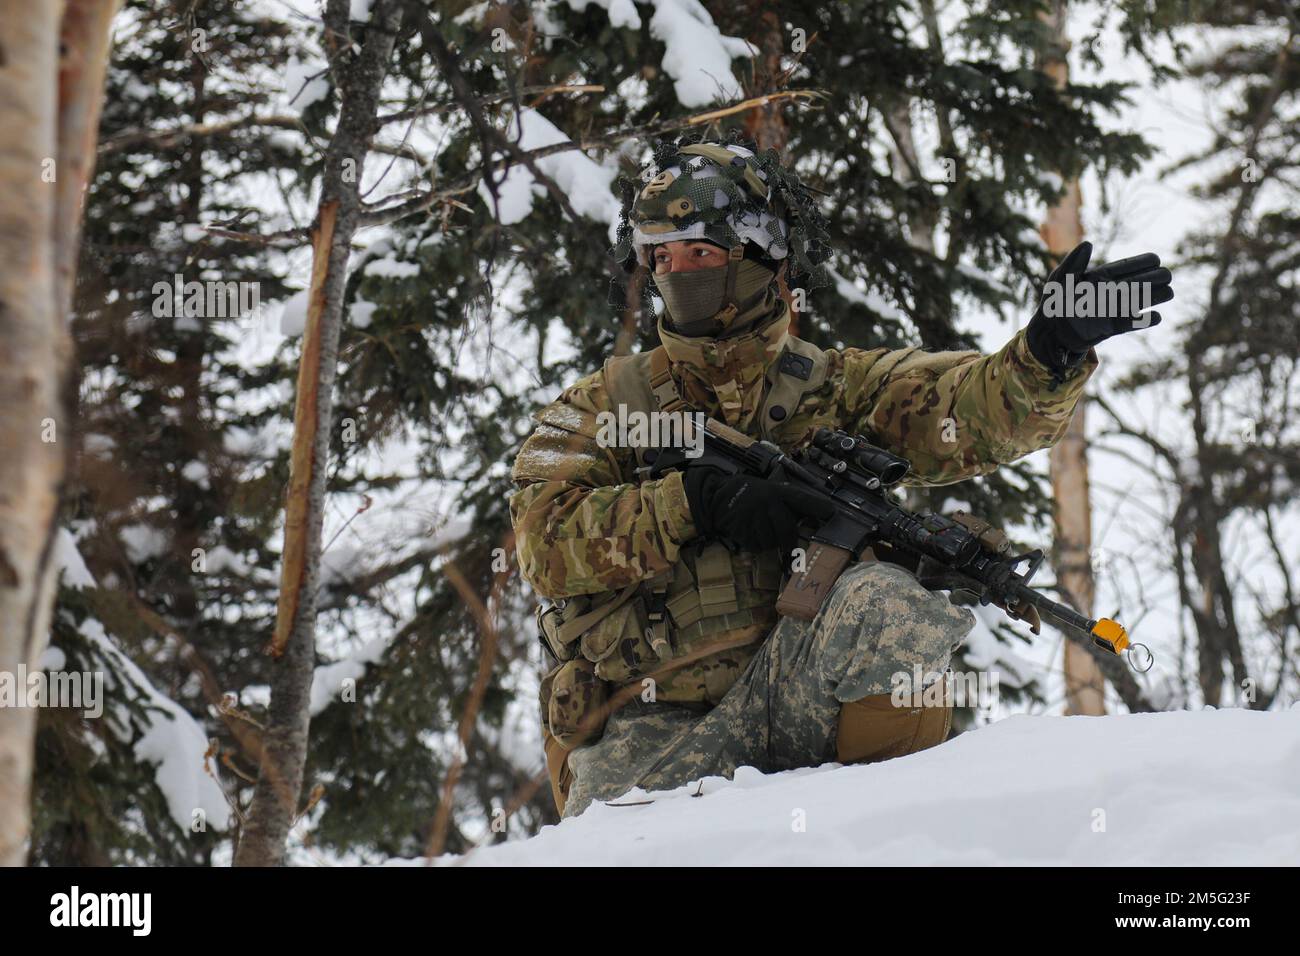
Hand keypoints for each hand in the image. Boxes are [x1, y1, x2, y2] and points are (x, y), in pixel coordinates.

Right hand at [684, 467, 834, 556]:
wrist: (721, 495)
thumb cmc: (755, 496)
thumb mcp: (773, 491)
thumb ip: (792, 504)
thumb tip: (820, 518)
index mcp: (779, 492)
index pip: (803, 500)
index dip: (818, 508)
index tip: (832, 515)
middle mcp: (768, 502)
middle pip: (786, 531)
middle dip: (790, 544)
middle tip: (793, 556)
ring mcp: (754, 515)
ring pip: (772, 541)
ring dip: (771, 543)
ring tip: (763, 532)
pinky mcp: (742, 528)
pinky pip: (757, 546)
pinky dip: (758, 546)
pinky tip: (752, 534)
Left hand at [1026, 241, 1172, 370]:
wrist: (1049, 332)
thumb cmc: (1053, 302)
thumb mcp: (1059, 279)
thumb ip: (1073, 263)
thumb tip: (1088, 244)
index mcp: (1100, 277)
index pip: (1125, 267)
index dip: (1142, 263)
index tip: (1156, 259)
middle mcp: (1110, 292)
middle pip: (1138, 283)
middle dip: (1153, 279)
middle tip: (1167, 276)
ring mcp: (1112, 309)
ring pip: (1138, 301)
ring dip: (1154, 297)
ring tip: (1169, 292)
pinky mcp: (1111, 328)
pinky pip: (1130, 323)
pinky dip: (1142, 321)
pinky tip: (1156, 317)